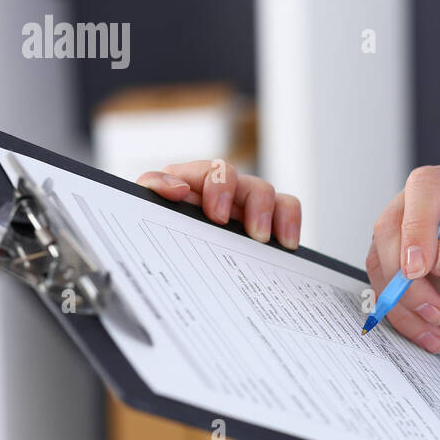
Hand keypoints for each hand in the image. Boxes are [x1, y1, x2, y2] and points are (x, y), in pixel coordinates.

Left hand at [136, 160, 300, 249]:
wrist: (171, 267)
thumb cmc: (160, 241)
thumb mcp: (149, 222)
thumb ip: (152, 197)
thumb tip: (175, 188)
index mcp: (186, 186)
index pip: (204, 172)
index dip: (217, 187)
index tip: (218, 216)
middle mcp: (216, 189)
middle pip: (238, 178)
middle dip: (243, 201)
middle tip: (249, 232)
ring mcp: (241, 202)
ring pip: (263, 188)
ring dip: (268, 212)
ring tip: (263, 240)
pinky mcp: (265, 217)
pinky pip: (286, 206)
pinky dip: (290, 221)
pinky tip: (287, 244)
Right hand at [367, 161, 439, 353]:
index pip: (426, 188)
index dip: (417, 226)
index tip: (419, 269)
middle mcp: (428, 203)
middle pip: (392, 226)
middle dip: (405, 277)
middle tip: (434, 311)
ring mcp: (407, 230)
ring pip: (381, 260)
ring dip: (403, 302)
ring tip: (439, 327)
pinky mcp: (395, 260)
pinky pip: (383, 286)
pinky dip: (402, 314)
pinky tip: (430, 331)